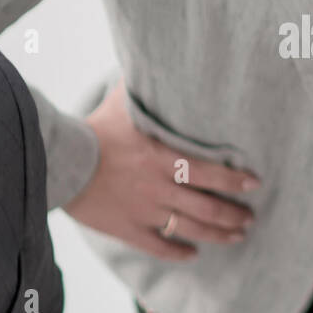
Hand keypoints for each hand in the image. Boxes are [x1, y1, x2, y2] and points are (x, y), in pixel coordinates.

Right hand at [62, 80, 261, 259]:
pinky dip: (179, 252)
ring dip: (218, 234)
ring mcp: (144, 212)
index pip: (211, 173)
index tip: (254, 184)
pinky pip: (159, 247)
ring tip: (236, 235)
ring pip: (191, 229)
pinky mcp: (126, 229)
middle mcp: (159, 188)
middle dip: (234, 214)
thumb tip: (154, 58)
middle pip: (208, 207)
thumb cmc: (91, 129)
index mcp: (163, 158)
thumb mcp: (122, 104)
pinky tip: (192, 254)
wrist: (57, 162)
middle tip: (250, 217)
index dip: (236, 180)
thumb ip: (144, 90)